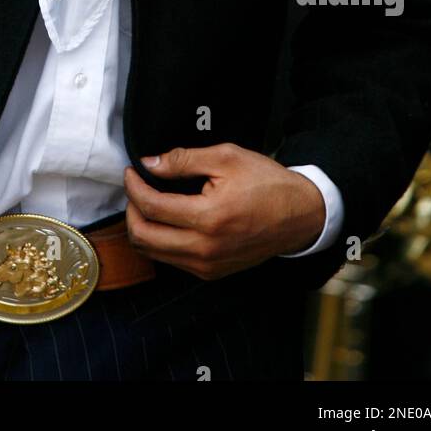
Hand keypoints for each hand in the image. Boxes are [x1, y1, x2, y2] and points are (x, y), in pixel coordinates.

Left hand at [123, 142, 325, 279]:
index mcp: (209, 218)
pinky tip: (168, 219)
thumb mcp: (226, 157)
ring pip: (153, 253)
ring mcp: (208, 266)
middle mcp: (205, 249)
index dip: (133, 186)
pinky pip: (171, 260)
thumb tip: (149, 163)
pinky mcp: (212, 273)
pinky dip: (160, 240)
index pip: (151, 207)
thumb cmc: (266, 182)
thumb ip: (183, 160)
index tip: (132, 171)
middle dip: (131, 210)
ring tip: (149, 201)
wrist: (300, 215)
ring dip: (142, 227)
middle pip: (143, 237)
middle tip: (136, 188)